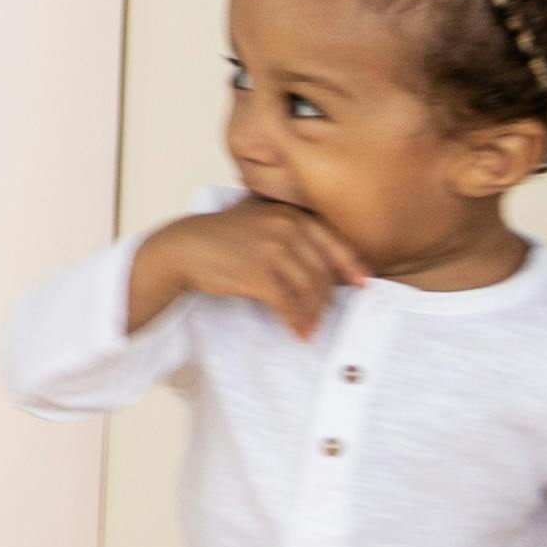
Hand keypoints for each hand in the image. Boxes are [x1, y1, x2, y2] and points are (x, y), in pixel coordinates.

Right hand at [140, 198, 368, 333]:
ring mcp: (272, 249)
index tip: (363, 283)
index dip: (351, 265)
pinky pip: (288, 304)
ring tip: (312, 327)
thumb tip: (321, 256)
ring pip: (309, 288)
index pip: (333, 241)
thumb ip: (287, 225)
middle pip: (322, 270)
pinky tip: (299, 332)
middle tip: (325, 315)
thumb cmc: (221, 236)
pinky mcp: (258, 274)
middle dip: (327, 298)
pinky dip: (297, 322)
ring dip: (314, 314)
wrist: (183, 247)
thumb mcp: (258, 217)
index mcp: (289, 213)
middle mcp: (285, 227)